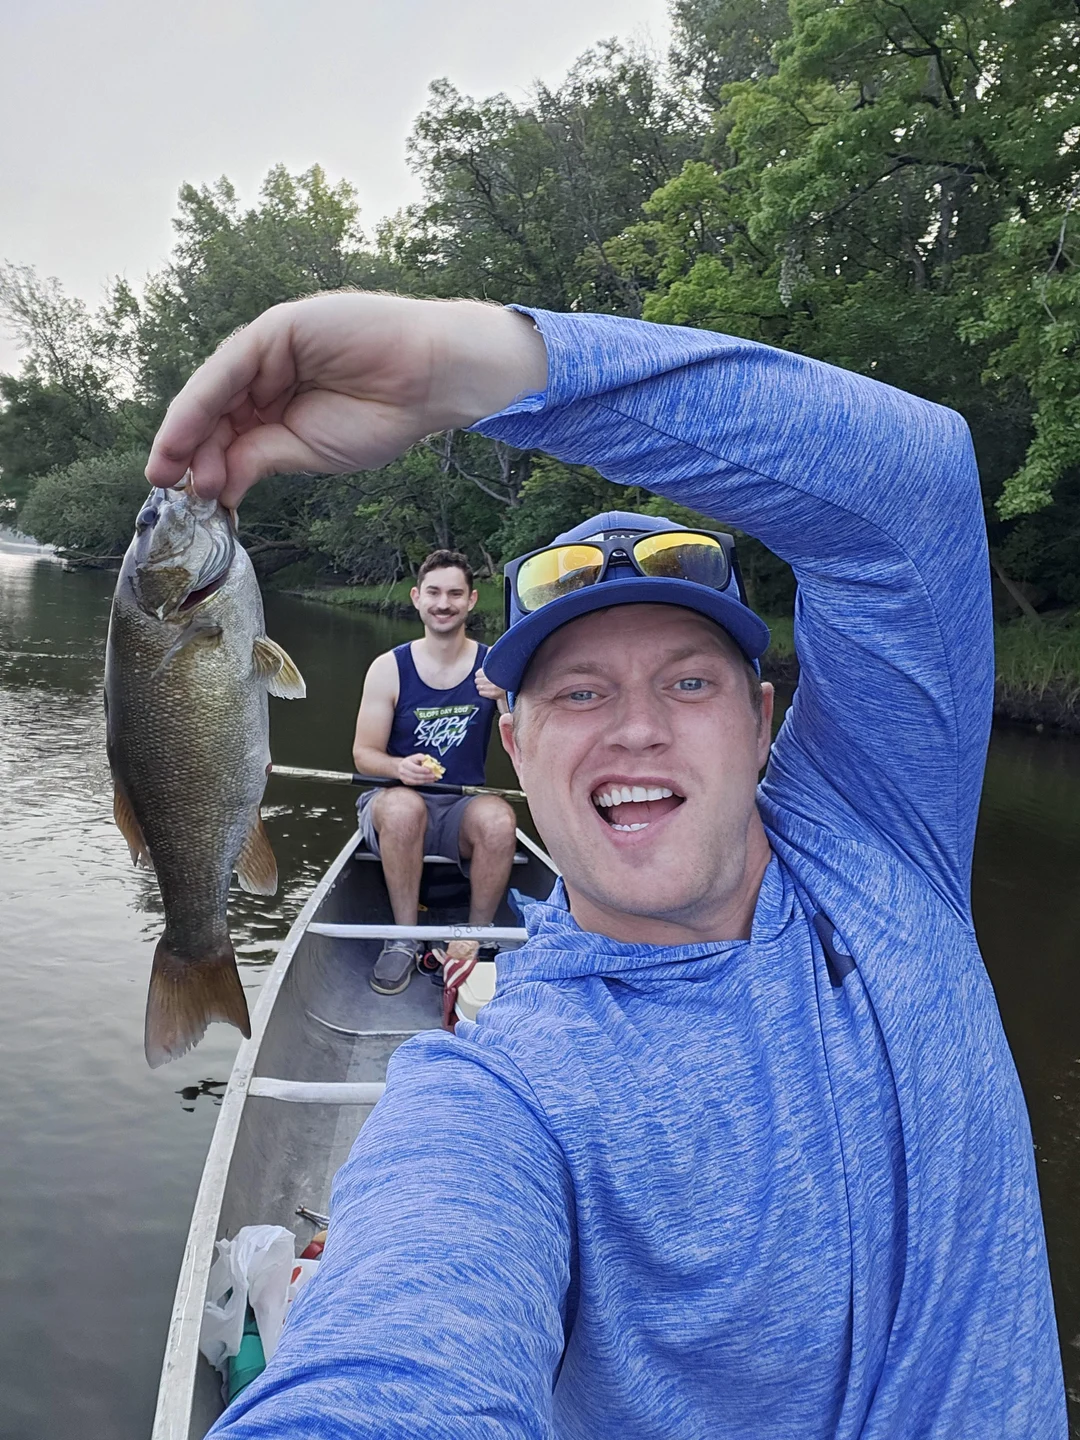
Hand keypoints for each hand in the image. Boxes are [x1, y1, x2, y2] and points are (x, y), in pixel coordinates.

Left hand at [145, 293, 547, 506]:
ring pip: (212, 394)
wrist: (427, 382)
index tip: (189, 500)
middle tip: (170, 488)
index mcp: (279, 405)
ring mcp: (270, 351)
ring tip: (172, 470)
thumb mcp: (306, 453)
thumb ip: (257, 460)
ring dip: (185, 432)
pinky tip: (184, 436)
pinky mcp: (276, 330)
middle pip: (213, 415)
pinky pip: (228, 368)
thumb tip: (214, 489)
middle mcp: (267, 376)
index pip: (228, 434)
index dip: (204, 465)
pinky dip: (201, 403)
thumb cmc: (382, 417)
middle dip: (187, 451)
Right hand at [397, 754, 440, 786]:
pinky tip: (429, 780)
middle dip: (425, 776)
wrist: (402, 766)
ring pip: (416, 781)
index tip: (430, 770)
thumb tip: (429, 761)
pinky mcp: (406, 782)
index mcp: (405, 763)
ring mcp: (404, 778)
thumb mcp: (416, 757)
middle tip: (434, 775)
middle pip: (415, 776)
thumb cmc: (412, 761)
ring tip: (433, 778)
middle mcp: (403, 771)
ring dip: (426, 780)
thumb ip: (422, 758)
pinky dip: (423, 782)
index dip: (422, 770)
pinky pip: (416, 783)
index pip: (414, 768)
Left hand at [474, 668, 506, 703]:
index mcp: (493, 671)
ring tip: (485, 686)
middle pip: (477, 680)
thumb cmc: (507, 678)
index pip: (478, 673)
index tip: (481, 675)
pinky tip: (487, 690)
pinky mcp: (492, 694)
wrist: (515, 688)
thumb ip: (491, 669)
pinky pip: (481, 693)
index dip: (479, 674)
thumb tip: (483, 670)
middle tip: (483, 681)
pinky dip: (483, 692)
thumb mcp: (499, 670)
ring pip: (478, 687)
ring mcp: (492, 688)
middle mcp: (492, 679)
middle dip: (479, 680)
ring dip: (481, 686)